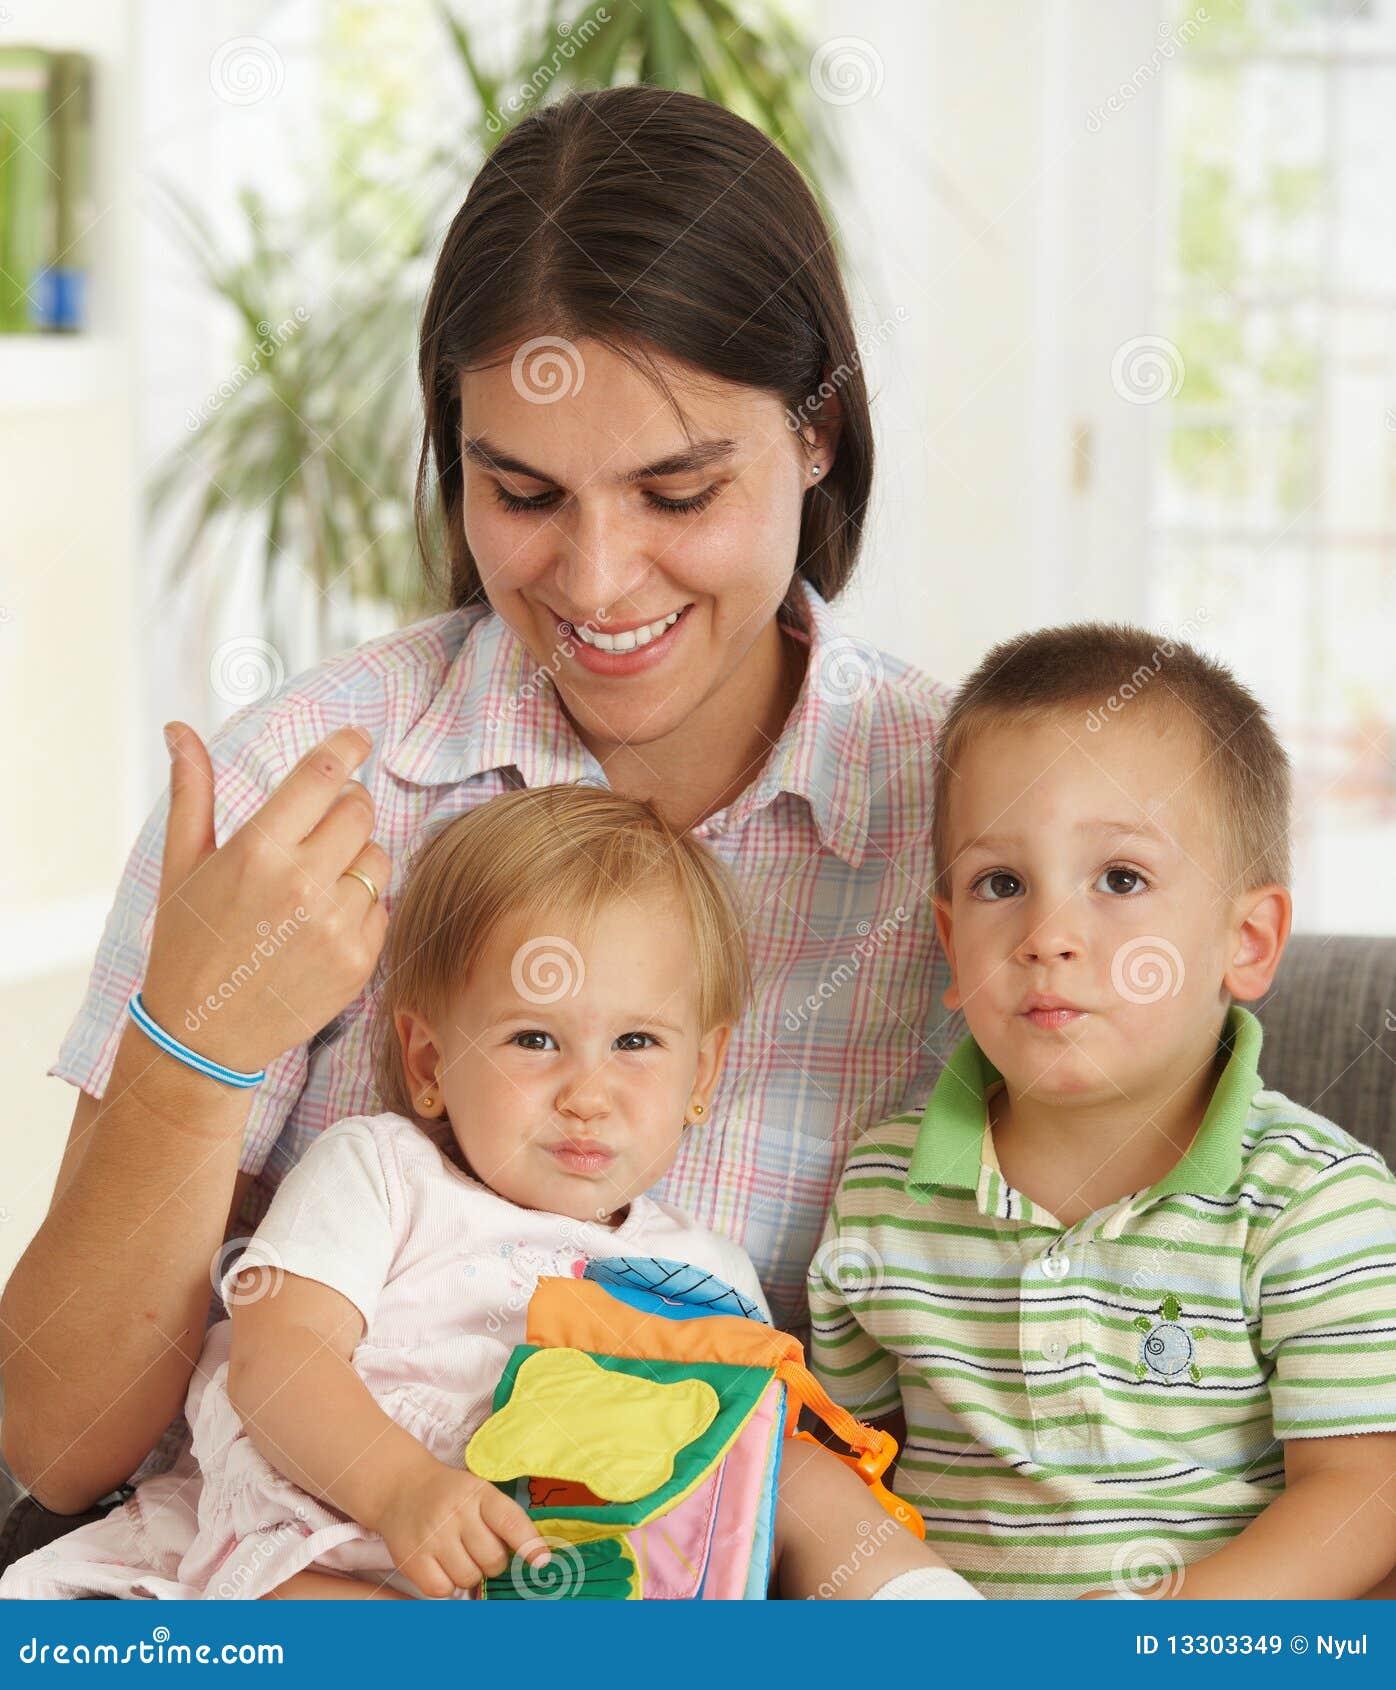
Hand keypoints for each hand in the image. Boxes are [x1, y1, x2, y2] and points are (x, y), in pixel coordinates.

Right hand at [140, 723, 391, 1073]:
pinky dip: (361, 906)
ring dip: (356, 857)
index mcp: (258, 851)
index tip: (357, 739)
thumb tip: (179, 730)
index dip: (347, 747)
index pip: (324, 775)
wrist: (202, 1035)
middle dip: (346, 806)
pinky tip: (322, 922)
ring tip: (317, 880)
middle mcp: (302, 884)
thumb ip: (191, 792)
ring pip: (378, 857)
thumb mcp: (182, 864)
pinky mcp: (359, 960)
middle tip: (323, 822)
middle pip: (360, 811)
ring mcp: (336, 924)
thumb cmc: (188, 942)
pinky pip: (382, 906)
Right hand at [370, 1459, 550, 1597]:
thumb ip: (502, 1520)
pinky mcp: (413, 1559)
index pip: (510, 1521)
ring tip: (457, 1553)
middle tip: (479, 1548)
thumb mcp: (478, 1493)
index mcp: (479, 1493)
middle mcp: (457, 1513)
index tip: (542, 1561)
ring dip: (469, 1573)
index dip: (529, 1544)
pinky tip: (440, 1565)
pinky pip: (443, 1590)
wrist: (401, 1488)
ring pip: (469, 1578)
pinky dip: (446, 1584)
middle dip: (493, 1562)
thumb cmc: (451, 1496)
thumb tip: (535, 1558)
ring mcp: (433, 1536)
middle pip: (493, 1559)